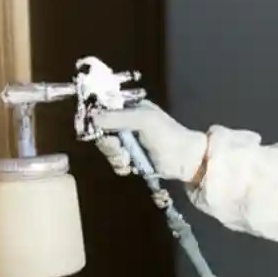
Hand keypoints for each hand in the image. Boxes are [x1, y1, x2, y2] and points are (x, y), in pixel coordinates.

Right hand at [92, 102, 208, 183]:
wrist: (185, 160)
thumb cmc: (167, 135)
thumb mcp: (143, 121)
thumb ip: (117, 117)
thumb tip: (92, 116)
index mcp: (131, 108)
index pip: (105, 110)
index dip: (98, 120)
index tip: (97, 129)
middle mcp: (128, 123)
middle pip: (103, 132)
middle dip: (109, 143)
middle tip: (120, 149)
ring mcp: (130, 141)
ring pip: (109, 148)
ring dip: (116, 156)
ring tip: (129, 160)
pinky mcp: (133, 158)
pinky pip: (117, 161)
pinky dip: (121, 166)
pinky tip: (131, 168)